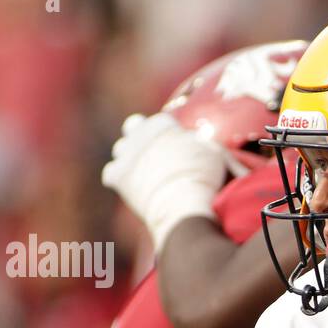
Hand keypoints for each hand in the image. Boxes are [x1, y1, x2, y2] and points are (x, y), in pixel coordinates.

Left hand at [101, 112, 225, 251]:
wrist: (186, 205)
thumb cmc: (207, 181)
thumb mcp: (216, 154)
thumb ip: (204, 144)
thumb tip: (213, 149)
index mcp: (163, 123)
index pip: (155, 122)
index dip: (163, 135)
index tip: (172, 149)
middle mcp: (140, 132)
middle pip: (132, 127)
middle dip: (140, 138)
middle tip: (153, 156)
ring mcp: (126, 153)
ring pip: (120, 149)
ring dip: (130, 158)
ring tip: (145, 174)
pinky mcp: (116, 175)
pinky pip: (111, 173)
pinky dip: (120, 179)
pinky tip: (134, 188)